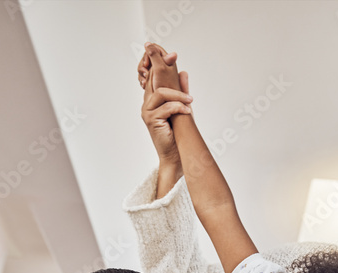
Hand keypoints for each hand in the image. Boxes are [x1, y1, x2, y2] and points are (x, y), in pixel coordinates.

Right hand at [137, 42, 177, 88]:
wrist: (169, 105)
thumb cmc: (168, 88)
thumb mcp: (160, 68)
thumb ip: (154, 55)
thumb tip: (148, 43)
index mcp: (167, 60)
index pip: (153, 48)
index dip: (147, 55)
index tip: (147, 64)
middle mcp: (163, 65)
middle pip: (147, 58)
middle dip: (143, 66)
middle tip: (146, 75)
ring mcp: (159, 73)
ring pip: (144, 68)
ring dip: (142, 75)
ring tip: (146, 82)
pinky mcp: (155, 81)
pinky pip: (144, 77)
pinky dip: (143, 80)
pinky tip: (145, 85)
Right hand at [140, 44, 190, 194]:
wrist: (175, 156)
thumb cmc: (178, 134)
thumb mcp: (181, 108)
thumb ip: (181, 90)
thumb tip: (184, 72)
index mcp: (152, 99)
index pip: (153, 76)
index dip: (159, 63)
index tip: (171, 53)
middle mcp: (147, 104)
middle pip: (153, 79)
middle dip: (162, 66)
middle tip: (175, 56)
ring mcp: (147, 112)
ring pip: (160, 93)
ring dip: (178, 95)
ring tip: (190, 101)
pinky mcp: (152, 121)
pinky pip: (165, 108)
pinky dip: (178, 108)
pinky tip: (187, 111)